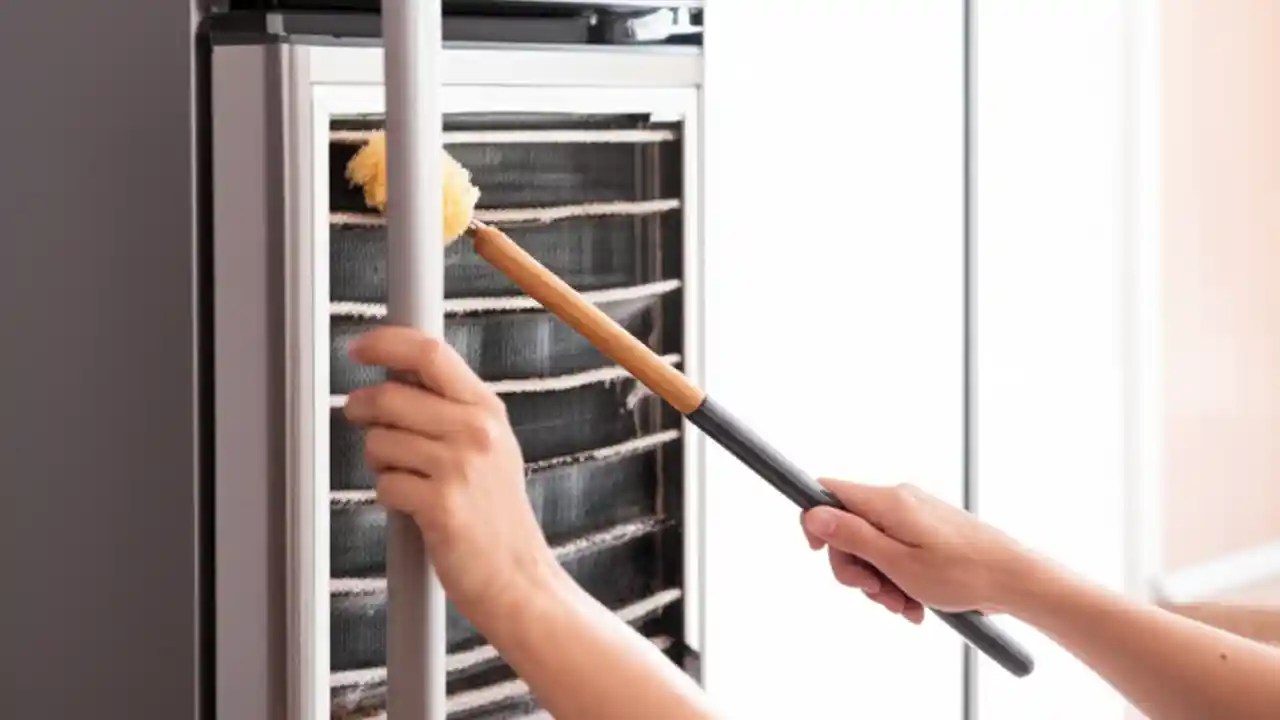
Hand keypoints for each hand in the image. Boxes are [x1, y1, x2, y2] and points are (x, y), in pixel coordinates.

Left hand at [343, 326, 561, 626]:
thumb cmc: (494, 514)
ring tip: (407, 479)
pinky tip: (414, 508)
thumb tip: (394, 374)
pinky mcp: (441, 506)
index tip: (360, 348)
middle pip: (391, 396)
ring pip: (379, 442)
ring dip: (379, 462)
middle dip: (361, 409)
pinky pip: (384, 485)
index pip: (430, 353)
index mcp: (488, 410)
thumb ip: (450, 408)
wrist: (518, 576)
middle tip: (359, 418)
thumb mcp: (489, 446)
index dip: (386, 343)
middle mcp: (477, 432)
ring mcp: (460, 468)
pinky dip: (388, 497)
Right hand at [801, 479, 1032, 618]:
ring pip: (874, 545)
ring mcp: (915, 514)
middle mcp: (899, 500)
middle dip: (856, 567)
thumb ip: (851, 536)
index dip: (816, 523)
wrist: (1015, 580)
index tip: (820, 552)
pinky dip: (899, 577)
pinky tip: (915, 601)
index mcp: (888, 501)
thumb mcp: (897, 562)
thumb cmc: (964, 573)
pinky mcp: (928, 529)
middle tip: (877, 594)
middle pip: (849, 528)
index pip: (829, 493)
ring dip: (881, 580)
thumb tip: (813, 514)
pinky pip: (897, 550)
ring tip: (904, 604)